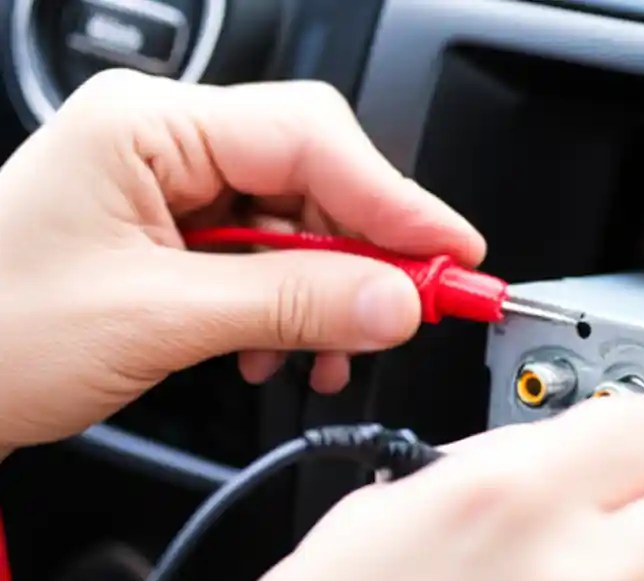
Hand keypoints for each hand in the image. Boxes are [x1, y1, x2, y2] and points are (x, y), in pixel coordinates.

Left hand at [0, 69, 482, 451]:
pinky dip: (290, 307)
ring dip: (328, 290)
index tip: (452, 254)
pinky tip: (282, 350)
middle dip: (367, 248)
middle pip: (312, 175)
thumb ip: (293, 303)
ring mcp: (165, 186)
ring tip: (333, 350)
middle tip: (418, 303)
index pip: (309, 138)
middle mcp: (161, 141)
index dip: (395, 198)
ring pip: (296, 223)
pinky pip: (264, 257)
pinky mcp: (169, 233)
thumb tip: (396, 300)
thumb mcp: (158, 319)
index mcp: (146, 124)